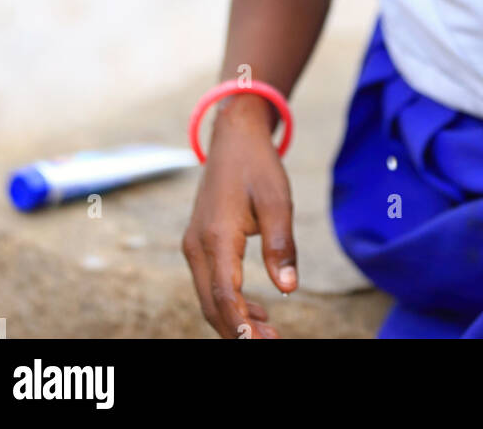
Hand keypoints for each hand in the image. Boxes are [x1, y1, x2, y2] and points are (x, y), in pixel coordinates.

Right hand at [181, 98, 296, 338]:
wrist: (234, 137)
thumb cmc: (257, 166)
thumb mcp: (277, 201)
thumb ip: (280, 245)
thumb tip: (288, 288)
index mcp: (216, 236)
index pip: (224, 295)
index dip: (241, 326)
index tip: (263, 344)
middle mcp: (197, 245)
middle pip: (212, 304)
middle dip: (239, 331)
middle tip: (273, 343)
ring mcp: (194, 244)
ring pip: (209, 297)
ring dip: (234, 320)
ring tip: (269, 333)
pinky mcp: (199, 242)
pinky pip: (210, 283)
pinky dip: (229, 302)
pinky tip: (255, 312)